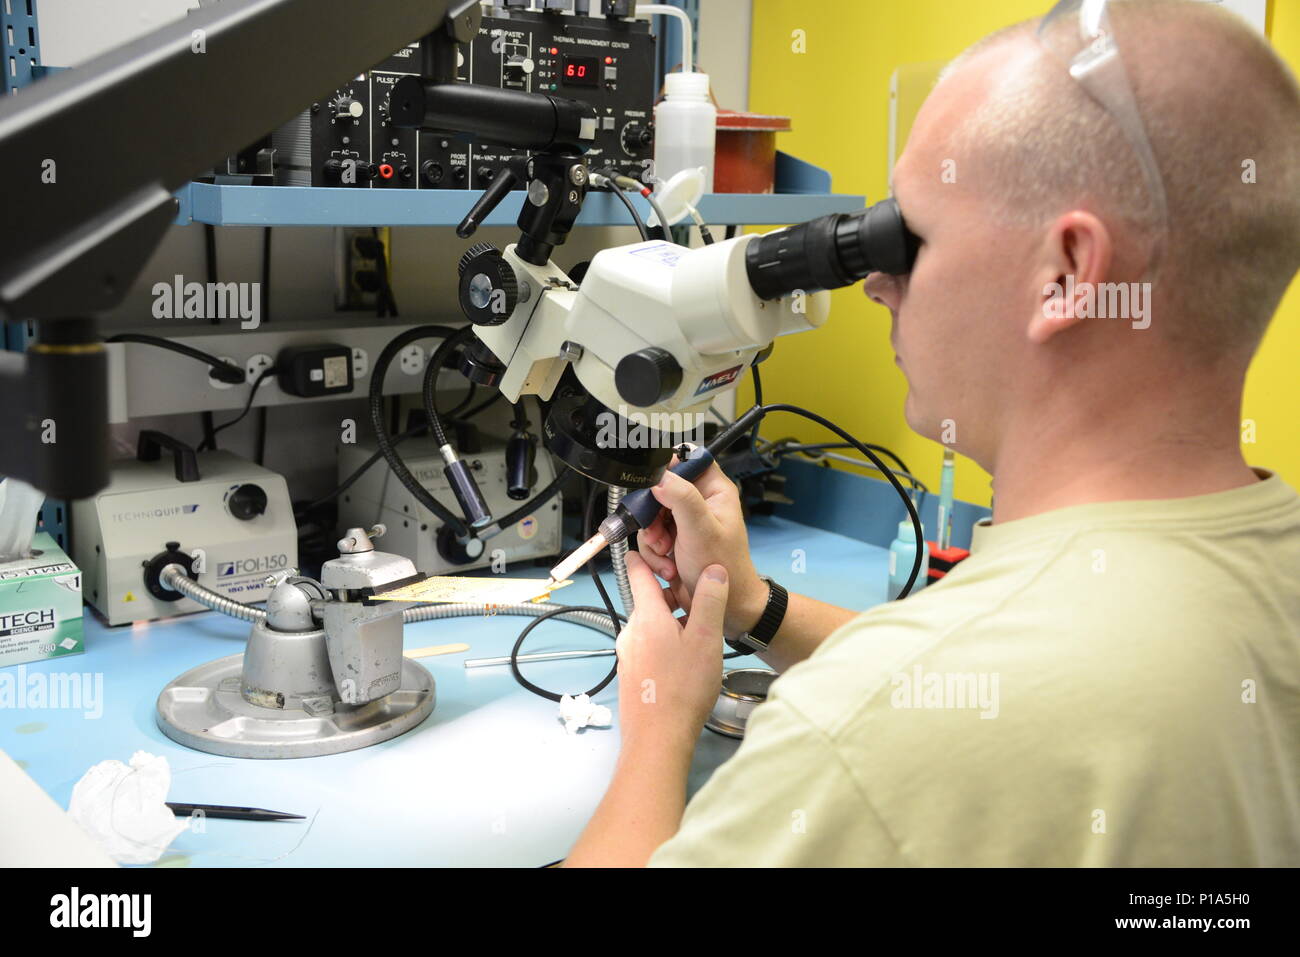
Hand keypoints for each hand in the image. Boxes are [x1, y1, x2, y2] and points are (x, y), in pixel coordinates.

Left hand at [616, 551, 728, 747]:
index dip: (646, 556)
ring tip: (700, 633)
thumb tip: (714, 568)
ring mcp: (628, 654)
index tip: (656, 546)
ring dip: (672, 622)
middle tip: (702, 598)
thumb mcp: (706, 638)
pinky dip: (666, 642)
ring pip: (651, 625)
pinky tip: (686, 660)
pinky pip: (648, 646)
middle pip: (649, 600)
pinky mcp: (632, 674)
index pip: (637, 572)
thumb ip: (710, 600)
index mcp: (646, 615)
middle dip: (673, 596)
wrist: (657, 738)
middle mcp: (631, 631)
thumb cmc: (683, 686)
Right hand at [635, 455, 766, 636]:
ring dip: (652, 539)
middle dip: (653, 516)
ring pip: (651, 516)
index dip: (668, 471)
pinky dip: (653, 554)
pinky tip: (666, 566)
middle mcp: (698, 502)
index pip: (687, 461)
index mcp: (714, 490)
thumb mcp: (701, 530)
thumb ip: (682, 499)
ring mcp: (684, 522)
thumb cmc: (722, 565)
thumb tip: (659, 478)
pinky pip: (650, 537)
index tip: (655, 490)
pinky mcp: (672, 540)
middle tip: (659, 535)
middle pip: (660, 490)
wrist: (725, 606)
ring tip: (666, 555)